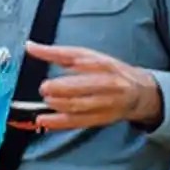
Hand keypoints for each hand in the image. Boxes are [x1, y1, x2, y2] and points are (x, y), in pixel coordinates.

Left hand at [25, 41, 162, 130]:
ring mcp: (107, 103)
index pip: (86, 60)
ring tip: (46, 101)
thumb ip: (57, 53)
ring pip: (82, 105)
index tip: (58, 64)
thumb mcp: (88, 56)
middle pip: (86, 85)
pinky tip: (44, 121)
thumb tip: (29, 46)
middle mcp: (109, 83)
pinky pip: (78, 122)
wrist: (140, 93)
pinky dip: (59, 122)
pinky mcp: (101, 119)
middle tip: (45, 87)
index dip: (71, 62)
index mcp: (104, 64)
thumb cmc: (108, 71)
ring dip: (60, 104)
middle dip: (63, 87)